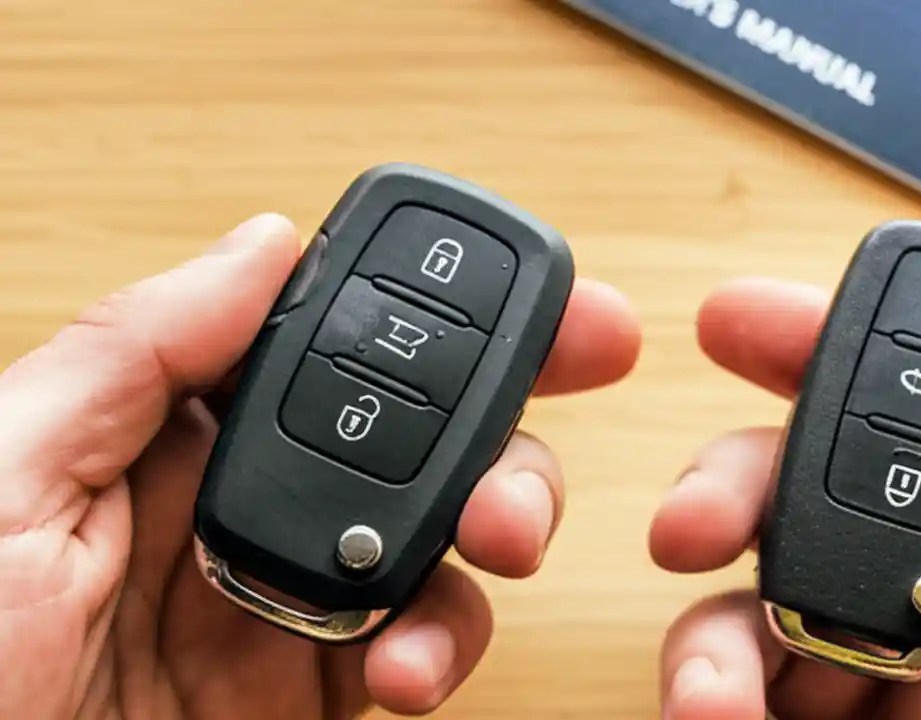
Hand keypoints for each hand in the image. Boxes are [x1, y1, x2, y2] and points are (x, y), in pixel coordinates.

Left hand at [0, 214, 639, 718]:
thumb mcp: (7, 473)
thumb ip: (137, 354)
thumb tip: (266, 245)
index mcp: (168, 427)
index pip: (330, 339)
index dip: (437, 308)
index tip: (531, 292)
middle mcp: (246, 502)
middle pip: (418, 427)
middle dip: (505, 402)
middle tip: (585, 378)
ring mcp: (292, 596)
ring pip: (445, 532)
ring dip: (500, 519)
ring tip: (499, 536)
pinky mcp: (316, 687)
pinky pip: (420, 644)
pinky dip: (444, 646)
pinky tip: (408, 663)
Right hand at [651, 278, 920, 719]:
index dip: (857, 370)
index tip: (772, 327)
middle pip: (828, 504)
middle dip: (750, 479)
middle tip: (701, 503)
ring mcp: (883, 700)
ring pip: (760, 600)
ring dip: (716, 613)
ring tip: (720, 673)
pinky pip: (735, 696)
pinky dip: (704, 691)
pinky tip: (716, 714)